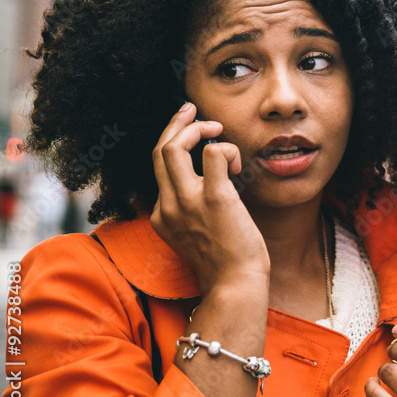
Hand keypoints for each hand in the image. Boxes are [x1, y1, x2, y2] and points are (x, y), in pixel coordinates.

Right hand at [150, 102, 269, 292]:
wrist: (235, 286)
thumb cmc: (225, 264)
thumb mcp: (196, 237)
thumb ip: (193, 213)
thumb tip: (212, 185)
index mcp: (161, 216)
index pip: (158, 169)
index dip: (173, 144)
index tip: (188, 130)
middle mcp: (168, 207)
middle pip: (158, 151)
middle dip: (175, 124)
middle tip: (192, 110)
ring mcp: (189, 202)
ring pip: (174, 147)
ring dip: (196, 129)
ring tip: (216, 127)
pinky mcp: (215, 199)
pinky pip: (213, 153)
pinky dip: (225, 148)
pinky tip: (238, 163)